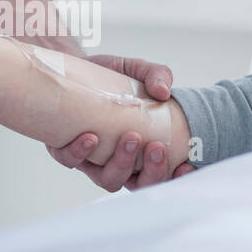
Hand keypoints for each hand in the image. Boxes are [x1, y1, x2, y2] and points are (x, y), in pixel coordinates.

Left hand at [46, 53, 186, 190]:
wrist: (75, 67)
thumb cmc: (111, 77)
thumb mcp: (139, 71)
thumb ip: (157, 75)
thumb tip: (163, 91)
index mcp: (143, 150)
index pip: (165, 174)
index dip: (176, 177)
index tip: (186, 164)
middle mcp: (120, 161)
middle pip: (140, 184)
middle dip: (152, 172)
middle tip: (155, 147)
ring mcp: (94, 160)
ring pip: (108, 180)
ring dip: (121, 164)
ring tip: (129, 137)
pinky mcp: (66, 149)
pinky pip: (72, 161)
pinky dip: (80, 153)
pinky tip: (90, 136)